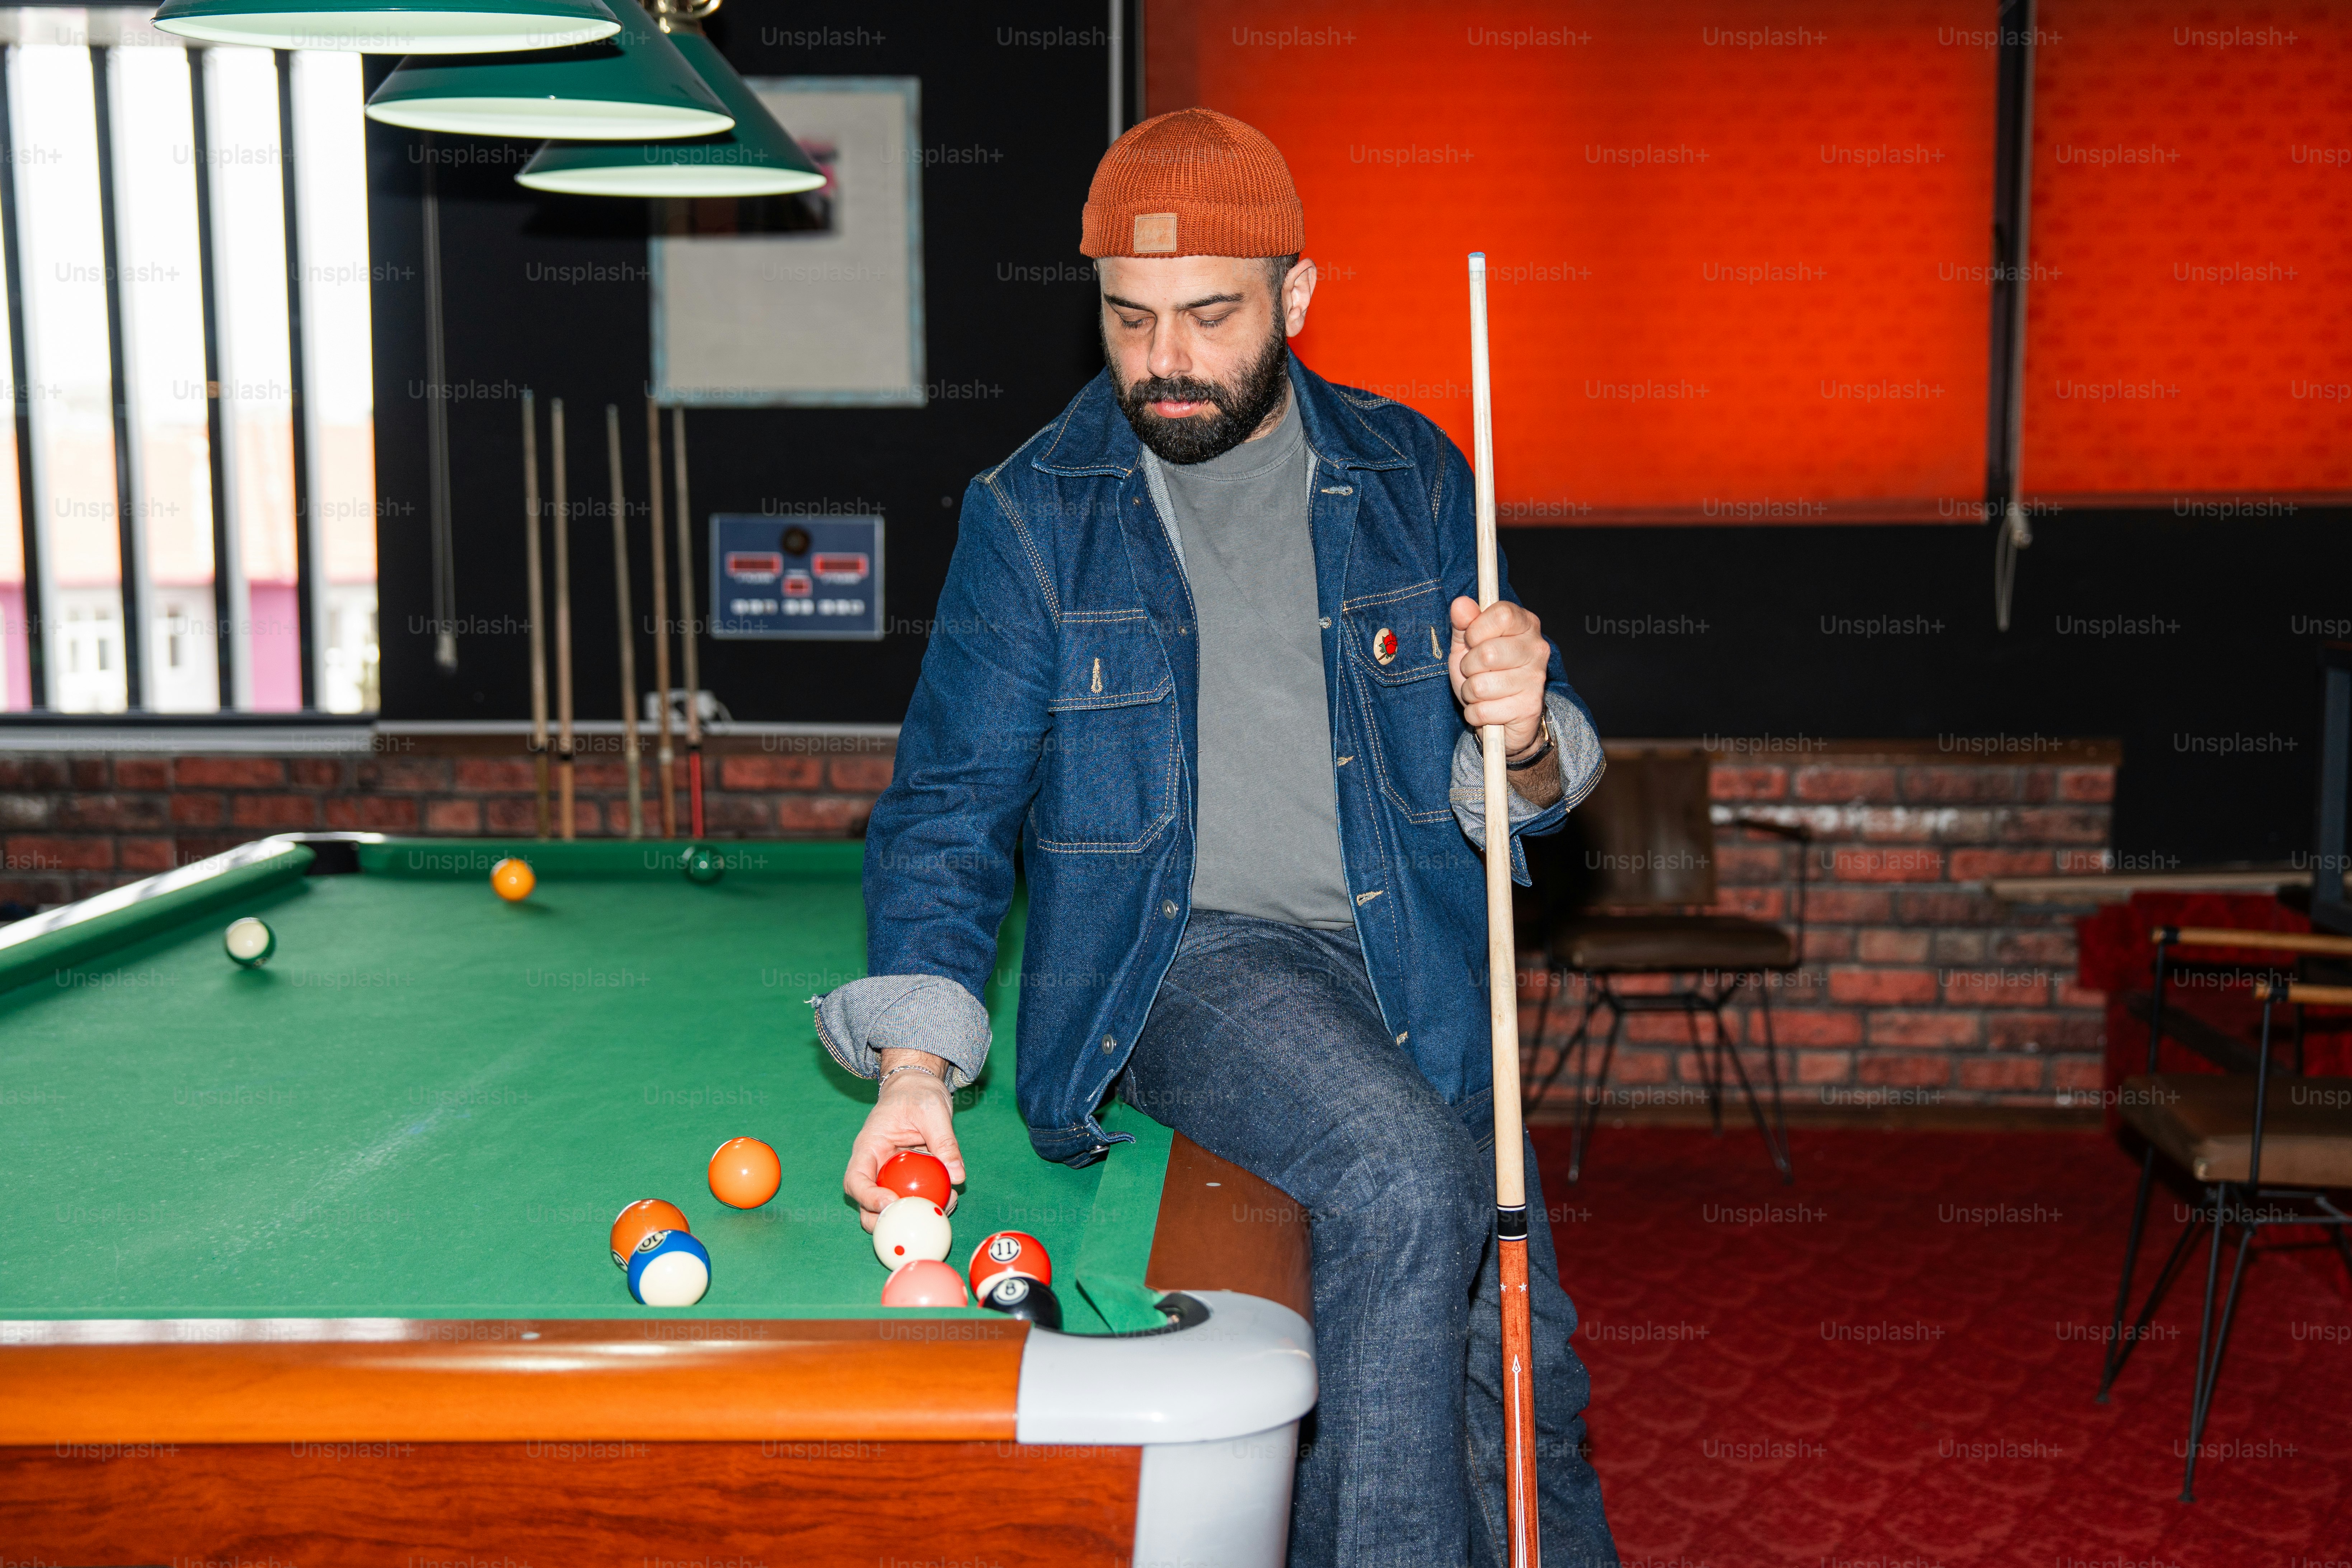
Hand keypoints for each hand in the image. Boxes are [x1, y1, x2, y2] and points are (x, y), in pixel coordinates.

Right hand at [843, 1051, 965, 1231]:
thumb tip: (957, 1176)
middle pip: (866, 1203)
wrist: (918, 1087)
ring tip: (942, 1207)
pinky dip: (928, 1205)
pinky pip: (913, 1198)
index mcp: (869, 1147)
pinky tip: (949, 1199)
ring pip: (890, 1207)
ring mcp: (890, 1174)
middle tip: (913, 1224)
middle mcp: (875, 1165)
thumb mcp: (932, 1111)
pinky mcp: (907, 1178)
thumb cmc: (918, 1094)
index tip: (890, 1204)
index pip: (856, 1179)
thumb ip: (944, 1141)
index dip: (867, 1198)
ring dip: (912, 1216)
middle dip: (884, 1220)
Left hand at [1448, 596, 1550, 757]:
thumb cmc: (1484, 671)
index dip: (1476, 629)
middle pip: (1487, 653)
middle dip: (1468, 666)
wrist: (1504, 716)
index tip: (1473, 640)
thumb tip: (1460, 603)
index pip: (1502, 614)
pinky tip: (1488, 707)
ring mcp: (1536, 679)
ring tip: (1481, 690)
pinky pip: (1482, 711)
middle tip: (1475, 671)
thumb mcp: (1468, 644)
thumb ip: (1464, 623)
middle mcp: (1537, 649)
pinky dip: (1474, 713)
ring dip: (1470, 692)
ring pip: (1480, 685)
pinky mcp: (1529, 708)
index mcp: (1526, 624)